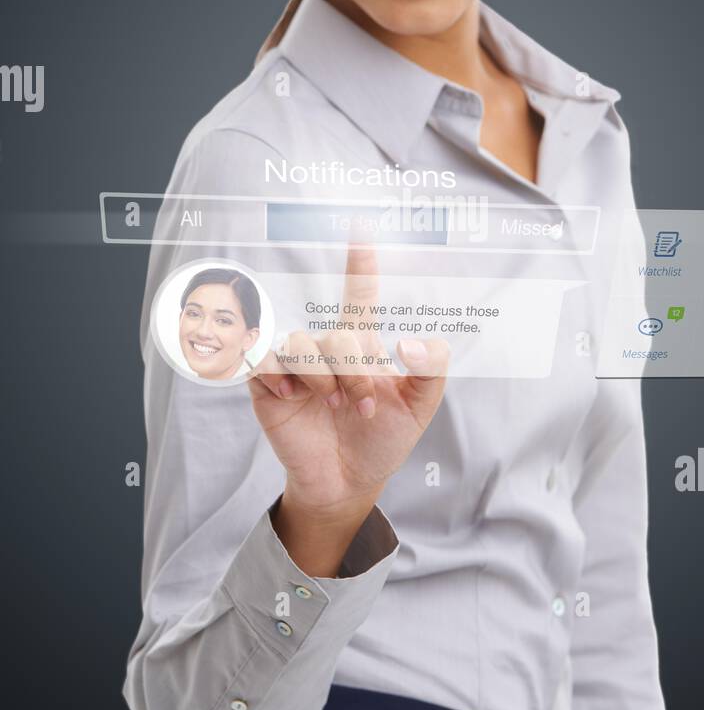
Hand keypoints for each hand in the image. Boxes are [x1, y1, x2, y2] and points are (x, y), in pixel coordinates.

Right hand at [247, 243, 448, 527]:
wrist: (349, 483)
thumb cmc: (382, 440)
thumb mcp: (419, 407)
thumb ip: (431, 369)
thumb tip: (410, 341)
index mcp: (361, 347)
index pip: (358, 295)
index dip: (359, 263)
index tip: (361, 226)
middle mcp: (326, 350)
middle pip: (338, 335)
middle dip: (356, 371)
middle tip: (361, 405)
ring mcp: (296, 368)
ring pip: (301, 344)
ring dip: (323, 377)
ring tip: (334, 405)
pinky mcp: (268, 388)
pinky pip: (265, 362)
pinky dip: (282, 377)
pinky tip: (295, 397)